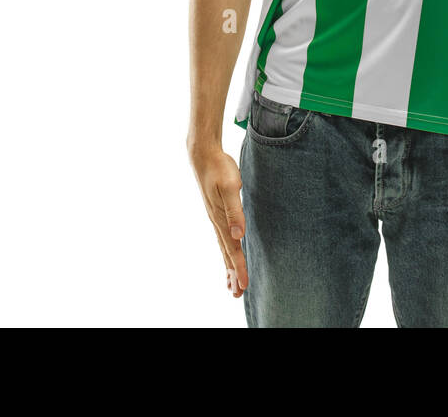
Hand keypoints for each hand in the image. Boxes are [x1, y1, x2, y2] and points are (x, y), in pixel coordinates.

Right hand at [189, 143, 247, 298]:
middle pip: (227, 253)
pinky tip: (228, 254)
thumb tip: (238, 235)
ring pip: (224, 247)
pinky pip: (222, 237)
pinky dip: (226, 251)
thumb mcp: (230, 187)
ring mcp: (216, 218)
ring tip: (232, 283)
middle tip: (237, 293)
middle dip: (233, 273)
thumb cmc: (219, 168)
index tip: (243, 285)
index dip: (238, 268)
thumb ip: (235, 211)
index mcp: (221, 219)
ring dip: (229, 266)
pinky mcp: (217, 212)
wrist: (203, 155)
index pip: (232, 249)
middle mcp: (217, 222)